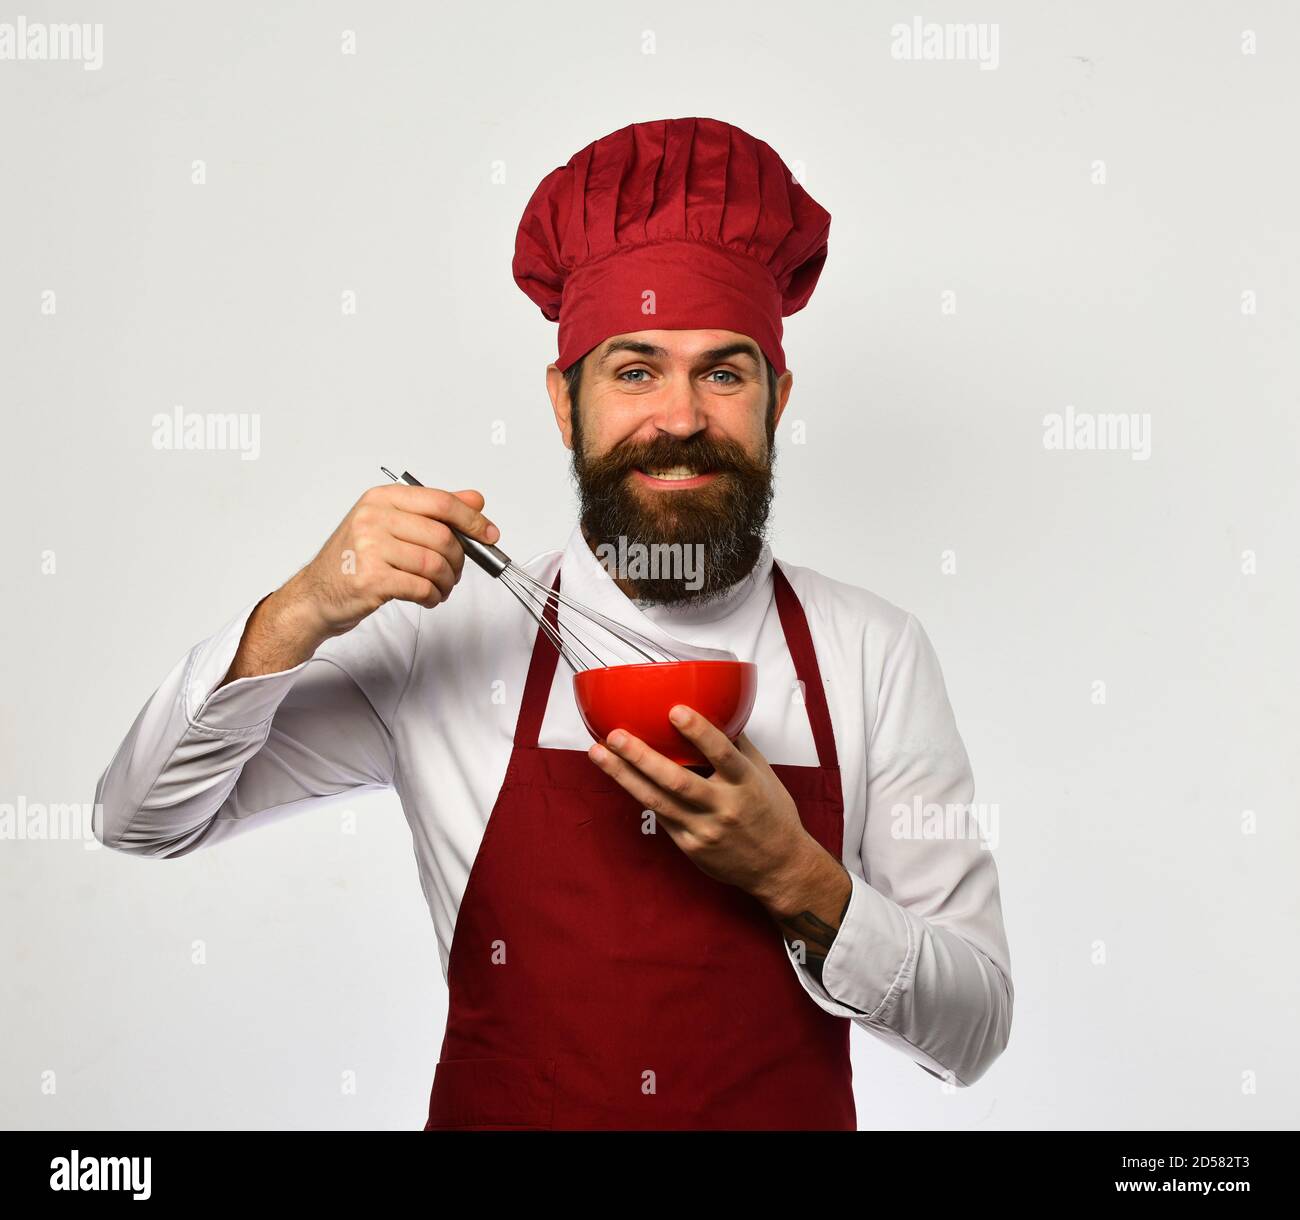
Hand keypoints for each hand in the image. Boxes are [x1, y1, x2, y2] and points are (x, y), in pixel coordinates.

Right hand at [218, 484, 498, 686]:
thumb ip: (433, 512)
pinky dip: (433, 597)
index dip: (471, 519)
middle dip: (458, 561)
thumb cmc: (354, 560)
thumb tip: (475, 499)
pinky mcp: (371, 578)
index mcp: (382, 499)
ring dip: (446, 582)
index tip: (489, 534)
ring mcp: (369, 547)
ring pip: (435, 564)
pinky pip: (421, 587)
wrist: (316, 594)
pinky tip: (427, 598)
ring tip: (439, 588)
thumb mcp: (391, 526)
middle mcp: (373, 518)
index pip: (440, 502)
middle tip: (453, 573)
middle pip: (442, 536)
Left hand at [586, 704, 822, 905]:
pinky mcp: (691, 846)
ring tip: (598, 753)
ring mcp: (704, 829)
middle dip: (641, 757)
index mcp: (746, 784)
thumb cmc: (772, 813)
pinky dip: (639, 794)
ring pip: (657, 801)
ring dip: (624, 776)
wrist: (779, 867)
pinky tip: (619, 776)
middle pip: (677, 781)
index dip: (699, 732)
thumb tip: (716, 707)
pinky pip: (661, 816)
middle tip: (615, 735)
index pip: (722, 754)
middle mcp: (724, 807)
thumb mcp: (763, 774)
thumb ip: (738, 744)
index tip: (675, 710)